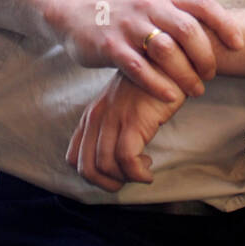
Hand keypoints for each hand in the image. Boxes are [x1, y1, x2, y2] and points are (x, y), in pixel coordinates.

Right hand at [48, 0, 243, 100]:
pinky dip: (158, 84)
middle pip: (188, 29)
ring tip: (194, 90)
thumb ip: (182, 19)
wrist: (81, 15)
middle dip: (205, 56)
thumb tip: (221, 39)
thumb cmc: (129, 18)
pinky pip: (139, 67)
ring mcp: (129, 26)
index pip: (203, 5)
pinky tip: (169, 96)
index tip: (238, 45)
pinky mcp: (111, 46)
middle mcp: (150, 7)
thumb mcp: (156, 8)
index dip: (224, 24)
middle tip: (210, 76)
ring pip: (165, 49)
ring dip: (185, 74)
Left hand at [65, 70, 185, 190]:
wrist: (170, 61)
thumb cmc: (150, 85)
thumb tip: (114, 160)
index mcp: (92, 114)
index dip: (92, 175)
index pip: (74, 158)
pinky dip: (137, 174)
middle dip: (107, 183)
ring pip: (106, 167)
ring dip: (125, 179)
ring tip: (143, 171)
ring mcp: (114, 118)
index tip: (114, 173)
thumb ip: (112, 124)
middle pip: (86, 168)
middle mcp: (98, 116)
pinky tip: (148, 171)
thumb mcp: (123, 104)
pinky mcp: (135, 120)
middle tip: (128, 179)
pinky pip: (127, 160)